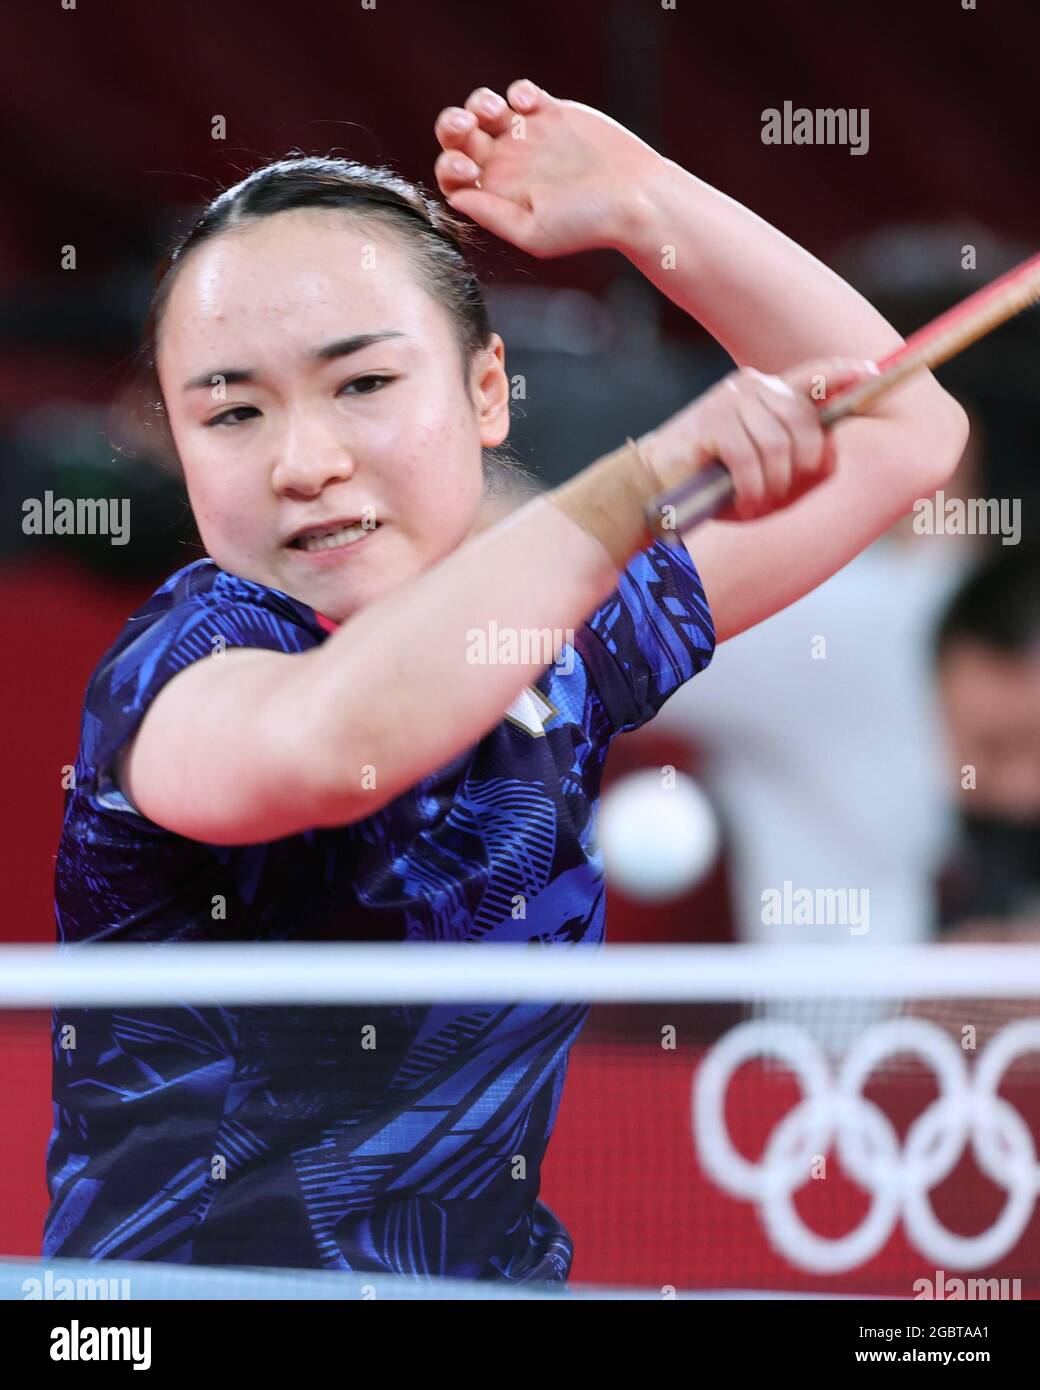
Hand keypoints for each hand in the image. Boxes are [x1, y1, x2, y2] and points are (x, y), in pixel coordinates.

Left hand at [432, 79, 662, 257]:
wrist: (635, 197)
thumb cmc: (587, 224)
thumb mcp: (534, 231)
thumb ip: (492, 216)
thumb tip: (455, 198)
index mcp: (496, 195)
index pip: (453, 177)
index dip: (450, 168)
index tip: (469, 170)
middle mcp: (506, 164)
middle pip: (458, 137)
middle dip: (452, 126)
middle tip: (466, 126)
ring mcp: (527, 137)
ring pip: (483, 109)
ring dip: (479, 103)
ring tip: (498, 113)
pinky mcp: (551, 113)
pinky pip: (521, 93)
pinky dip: (518, 91)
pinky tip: (530, 104)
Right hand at [637, 358, 881, 522]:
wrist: (651, 488)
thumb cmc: (709, 483)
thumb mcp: (761, 469)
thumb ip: (795, 459)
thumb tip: (830, 458)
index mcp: (764, 392)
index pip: (813, 375)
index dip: (843, 373)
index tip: (871, 373)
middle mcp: (750, 386)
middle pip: (805, 423)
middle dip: (800, 469)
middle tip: (777, 495)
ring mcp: (730, 399)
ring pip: (780, 446)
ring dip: (771, 487)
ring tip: (752, 503)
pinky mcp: (712, 421)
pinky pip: (751, 460)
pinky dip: (750, 491)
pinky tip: (738, 503)